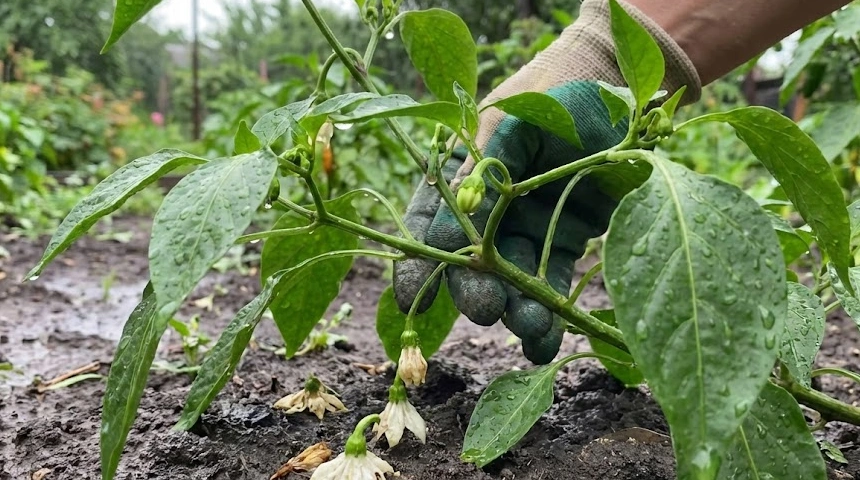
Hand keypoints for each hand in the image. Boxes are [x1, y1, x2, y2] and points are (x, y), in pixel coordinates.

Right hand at [393, 0, 699, 363]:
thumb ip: (483, 168)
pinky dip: (547, 311)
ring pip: (510, 280)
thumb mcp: (516, 121)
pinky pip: (549, 282)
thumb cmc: (560, 93)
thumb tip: (447, 221)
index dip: (419, 261)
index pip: (428, 224)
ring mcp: (525, 227)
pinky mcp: (562, 241)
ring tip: (530, 331)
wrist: (623, 91)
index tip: (414, 296)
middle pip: (470, 261)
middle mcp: (488, 208)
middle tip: (487, 309)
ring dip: (516, 309)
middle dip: (476, 289)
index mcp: (462, 175)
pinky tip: (544, 340)